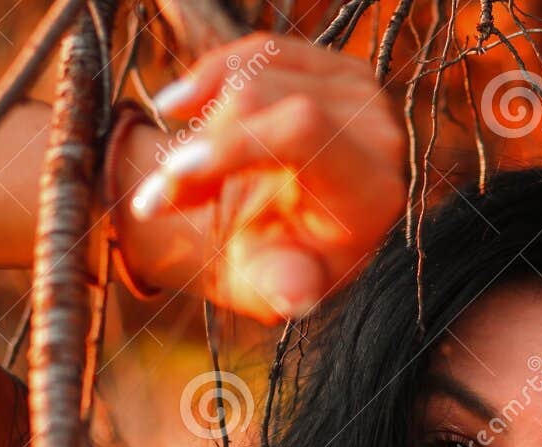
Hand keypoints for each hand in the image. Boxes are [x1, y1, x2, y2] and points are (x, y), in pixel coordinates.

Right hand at [117, 34, 402, 322]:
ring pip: (253, 74)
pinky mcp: (335, 67)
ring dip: (201, 122)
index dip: (228, 144)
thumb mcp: (276, 282)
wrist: (290, 232)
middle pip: (264, 100)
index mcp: (373, 190)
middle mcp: (379, 132)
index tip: (171, 176)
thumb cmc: (281, 260)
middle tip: (162, 198)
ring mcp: (360, 92)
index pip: (301, 130)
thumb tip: (295, 298)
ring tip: (185, 173)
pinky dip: (209, 80)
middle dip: (201, 146)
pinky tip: (183, 111)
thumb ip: (283, 285)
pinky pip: (255, 53)